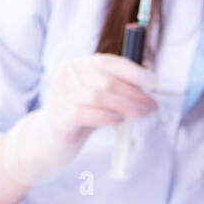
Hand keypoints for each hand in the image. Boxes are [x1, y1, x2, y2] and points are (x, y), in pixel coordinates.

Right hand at [0, 53, 155, 187]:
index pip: (106, 61)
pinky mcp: (59, 119)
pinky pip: (86, 114)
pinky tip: (119, 121)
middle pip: (107, 81)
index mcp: (76, 65)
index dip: (132, 71)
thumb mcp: (99, 94)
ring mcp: (60, 98)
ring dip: (127, 106)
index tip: (153, 82)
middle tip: (152, 106)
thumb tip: (149, 78)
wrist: (51, 141)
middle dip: (135, 94)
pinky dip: (107, 117)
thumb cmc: (82, 114)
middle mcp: (66, 78)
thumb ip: (118, 84)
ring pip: (99, 96)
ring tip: (141, 114)